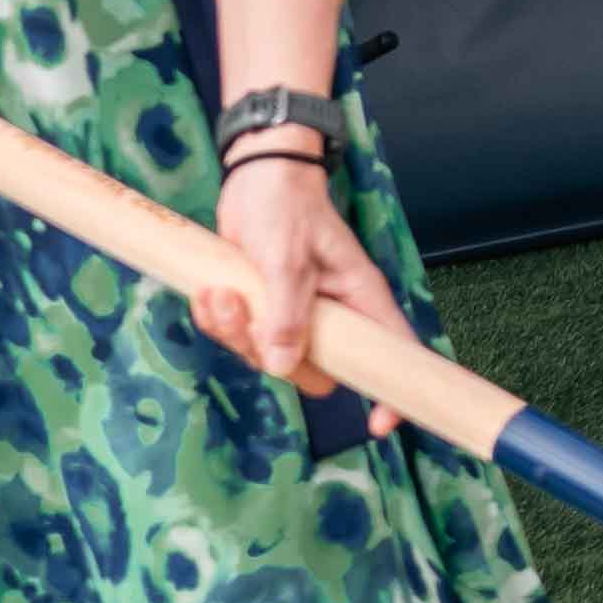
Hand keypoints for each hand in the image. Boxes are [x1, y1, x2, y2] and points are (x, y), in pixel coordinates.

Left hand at [197, 146, 375, 390]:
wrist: (256, 178)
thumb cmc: (286, 207)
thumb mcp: (287, 258)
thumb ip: (288, 313)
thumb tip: (281, 366)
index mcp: (359, 300)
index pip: (392, 354)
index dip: (392, 393)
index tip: (378, 424)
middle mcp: (333, 315)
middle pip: (313, 369)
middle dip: (268, 353)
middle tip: (241, 313)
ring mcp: (296, 314)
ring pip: (268, 357)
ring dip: (233, 332)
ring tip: (217, 292)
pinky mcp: (262, 309)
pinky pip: (240, 338)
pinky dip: (218, 321)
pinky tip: (210, 292)